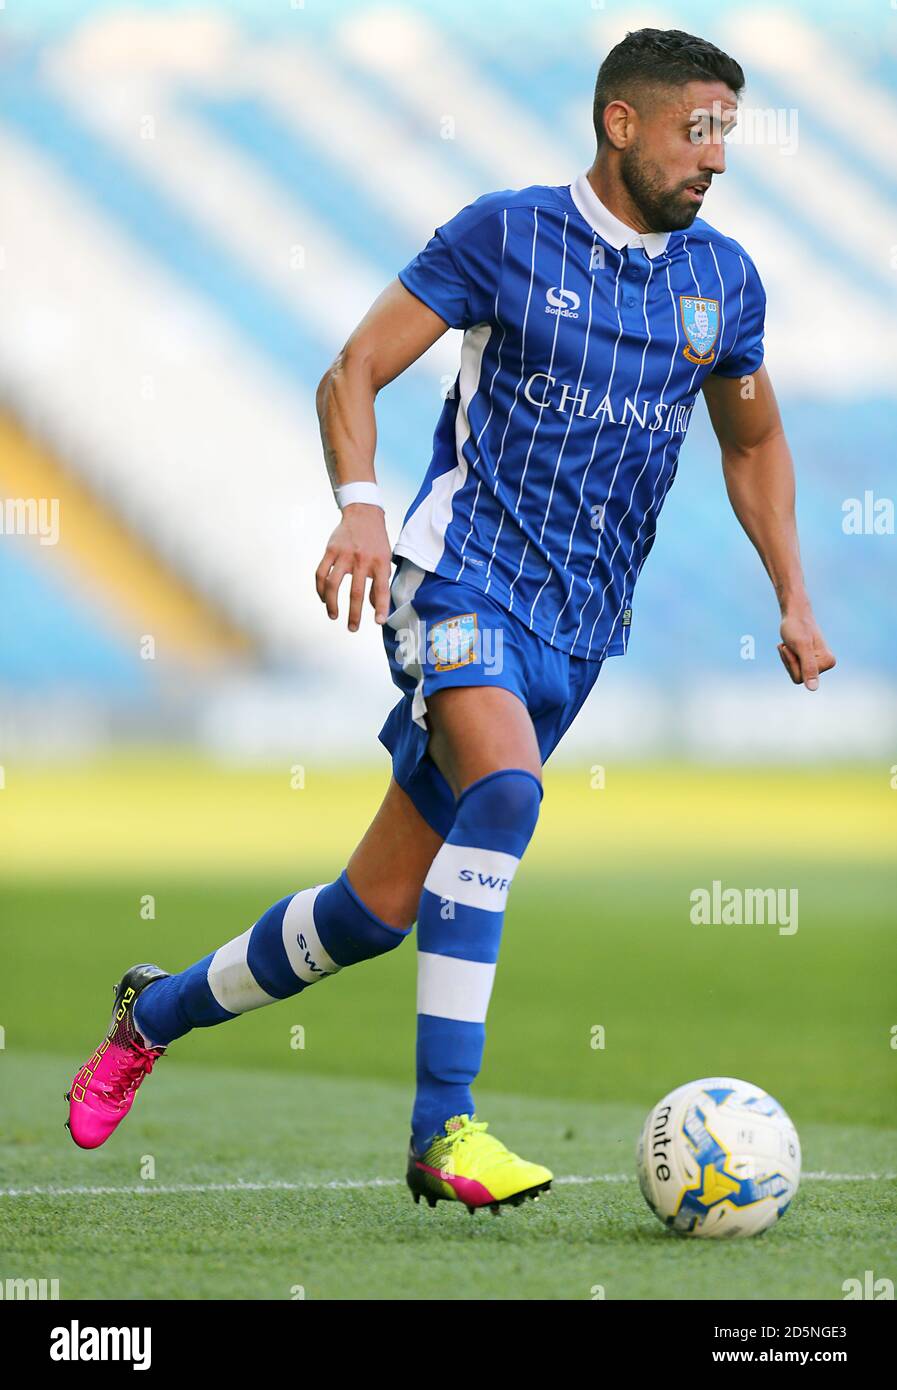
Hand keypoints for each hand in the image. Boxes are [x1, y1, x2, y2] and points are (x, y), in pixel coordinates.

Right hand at [315, 504, 391, 631]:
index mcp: (380, 562)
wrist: (363, 513)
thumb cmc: (376, 541)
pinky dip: (321, 589)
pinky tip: (324, 599)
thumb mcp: (385, 559)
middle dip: (354, 614)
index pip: (382, 589)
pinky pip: (321, 573)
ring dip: (332, 604)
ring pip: (334, 584)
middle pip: (356, 592)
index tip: (378, 622)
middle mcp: (362, 559)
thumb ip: (380, 582)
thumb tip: (374, 607)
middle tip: (352, 629)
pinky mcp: (330, 550)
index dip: (381, 607)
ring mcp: (344, 554)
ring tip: (334, 616)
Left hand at [777, 608, 835, 689]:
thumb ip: (808, 667)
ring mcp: (818, 662)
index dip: (792, 663)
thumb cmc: (796, 627)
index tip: (794, 646)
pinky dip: (787, 657)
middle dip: (789, 661)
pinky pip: (794, 667)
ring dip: (787, 658)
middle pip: (798, 676)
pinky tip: (788, 646)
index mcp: (828, 662)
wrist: (794, 614)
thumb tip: (813, 688)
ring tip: (789, 644)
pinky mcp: (810, 659)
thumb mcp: (801, 647)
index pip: (801, 677)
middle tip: (790, 645)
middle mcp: (826, 663)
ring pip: (795, 672)